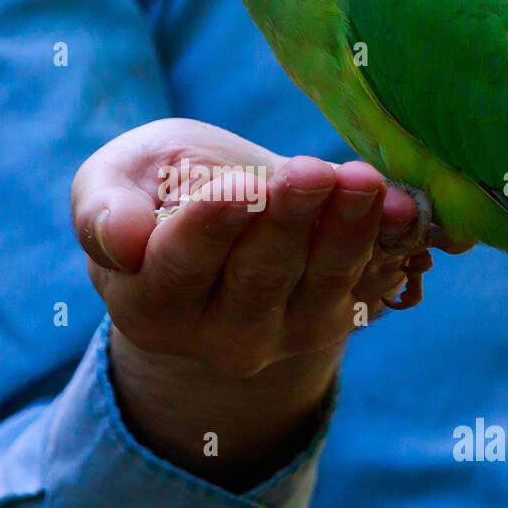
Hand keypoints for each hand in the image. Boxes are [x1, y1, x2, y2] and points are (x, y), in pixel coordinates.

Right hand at [70, 118, 434, 489]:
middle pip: (257, 278)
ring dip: (347, 232)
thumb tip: (123, 241)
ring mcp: (282, 335)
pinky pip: (366, 283)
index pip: (180, 266)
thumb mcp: (111, 184)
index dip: (212, 227)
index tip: (240, 187)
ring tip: (363, 182)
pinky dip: (389, 244)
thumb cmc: (153, 193)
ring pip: (319, 284)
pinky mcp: (334, 319)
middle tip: (311, 172)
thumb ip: (102, 210)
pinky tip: (405, 208)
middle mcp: (215, 335)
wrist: (220, 224)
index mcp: (149, 302)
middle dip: (289, 221)